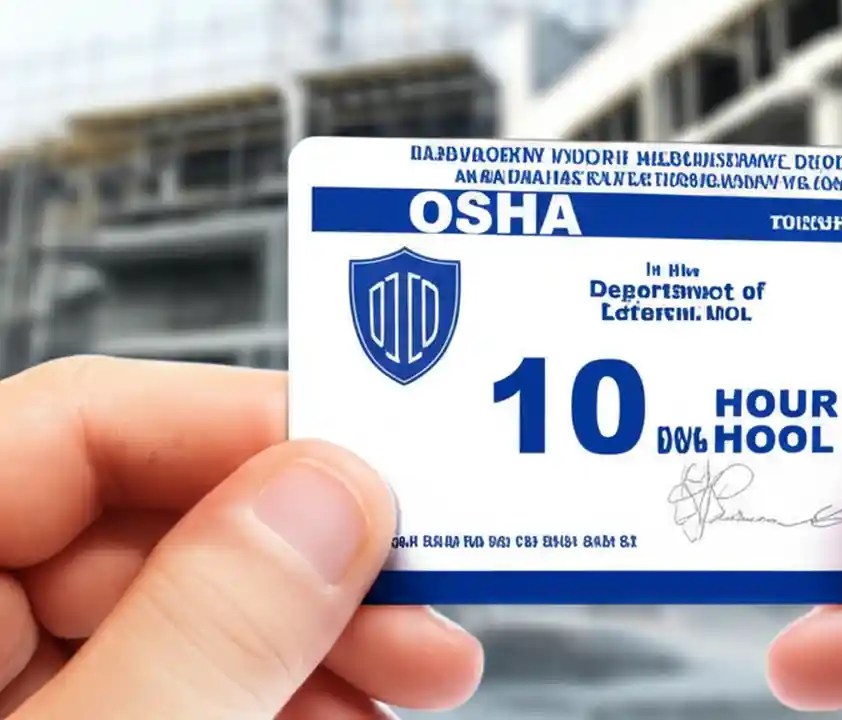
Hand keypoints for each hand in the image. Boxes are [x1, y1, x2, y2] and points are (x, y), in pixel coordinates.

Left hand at [0, 357, 482, 718]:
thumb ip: (205, 627)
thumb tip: (333, 497)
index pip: (77, 422)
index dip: (246, 429)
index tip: (378, 472)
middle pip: (155, 523)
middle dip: (315, 562)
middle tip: (426, 599)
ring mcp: (13, 684)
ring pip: (185, 608)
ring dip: (319, 634)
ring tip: (412, 675)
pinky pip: (175, 680)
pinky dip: (275, 690)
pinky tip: (342, 712)